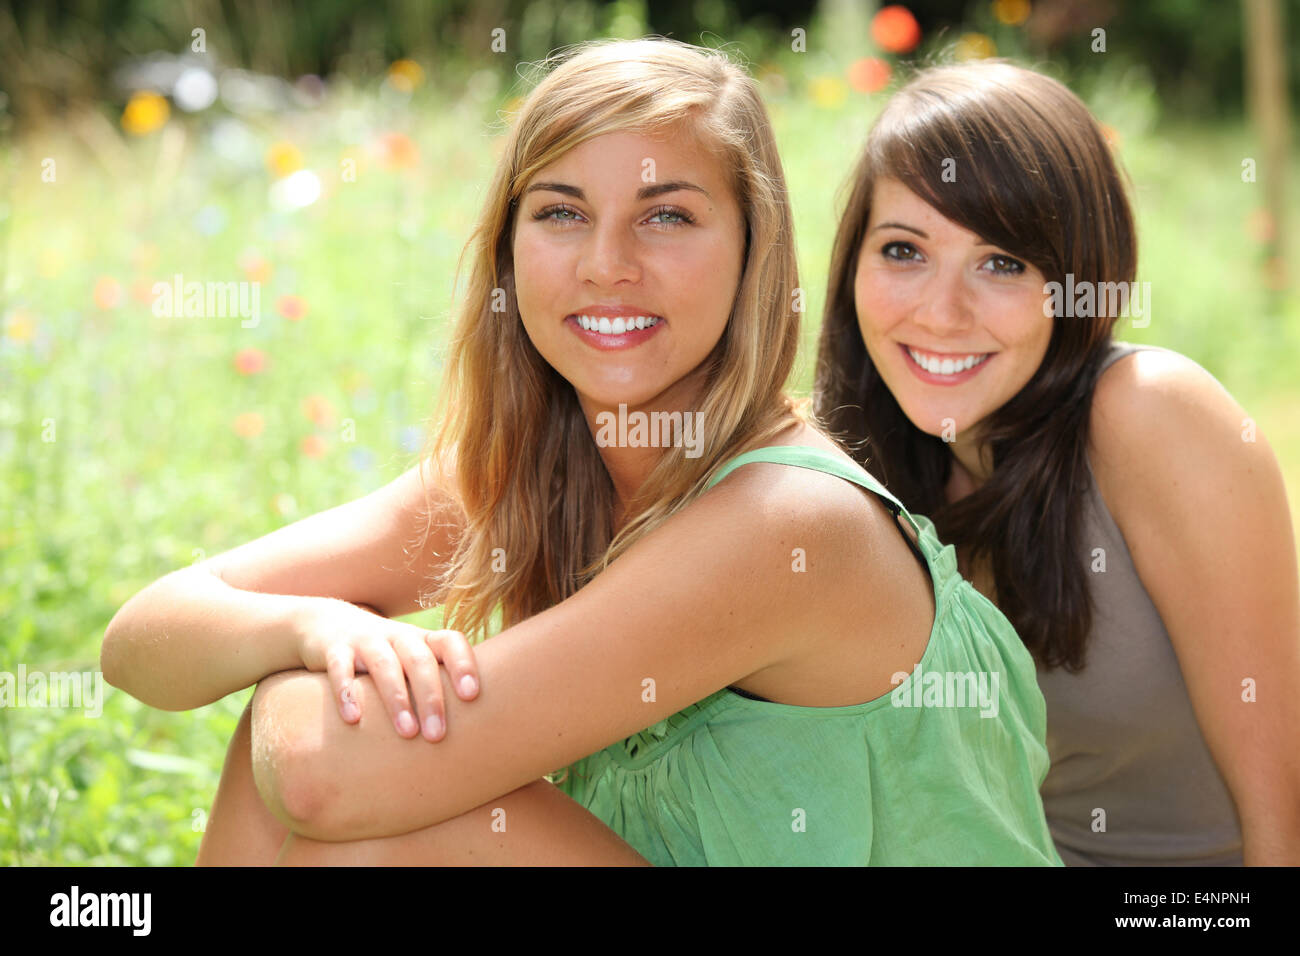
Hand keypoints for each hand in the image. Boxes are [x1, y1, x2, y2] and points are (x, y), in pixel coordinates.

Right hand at [296, 599, 479, 741]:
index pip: (450, 642)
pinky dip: (346, 692)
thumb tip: (472, 727)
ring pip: (385, 665)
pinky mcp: (334, 649)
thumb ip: (436, 684)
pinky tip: (353, 719)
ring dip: (397, 699)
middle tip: (437, 736)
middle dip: (431, 698)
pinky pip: (340, 668)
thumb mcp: (409, 662)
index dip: (463, 664)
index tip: (471, 696)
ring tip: (407, 732)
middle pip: (419, 661)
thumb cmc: (383, 656)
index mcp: (421, 640)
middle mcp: (397, 636)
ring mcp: (365, 640)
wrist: (326, 623)